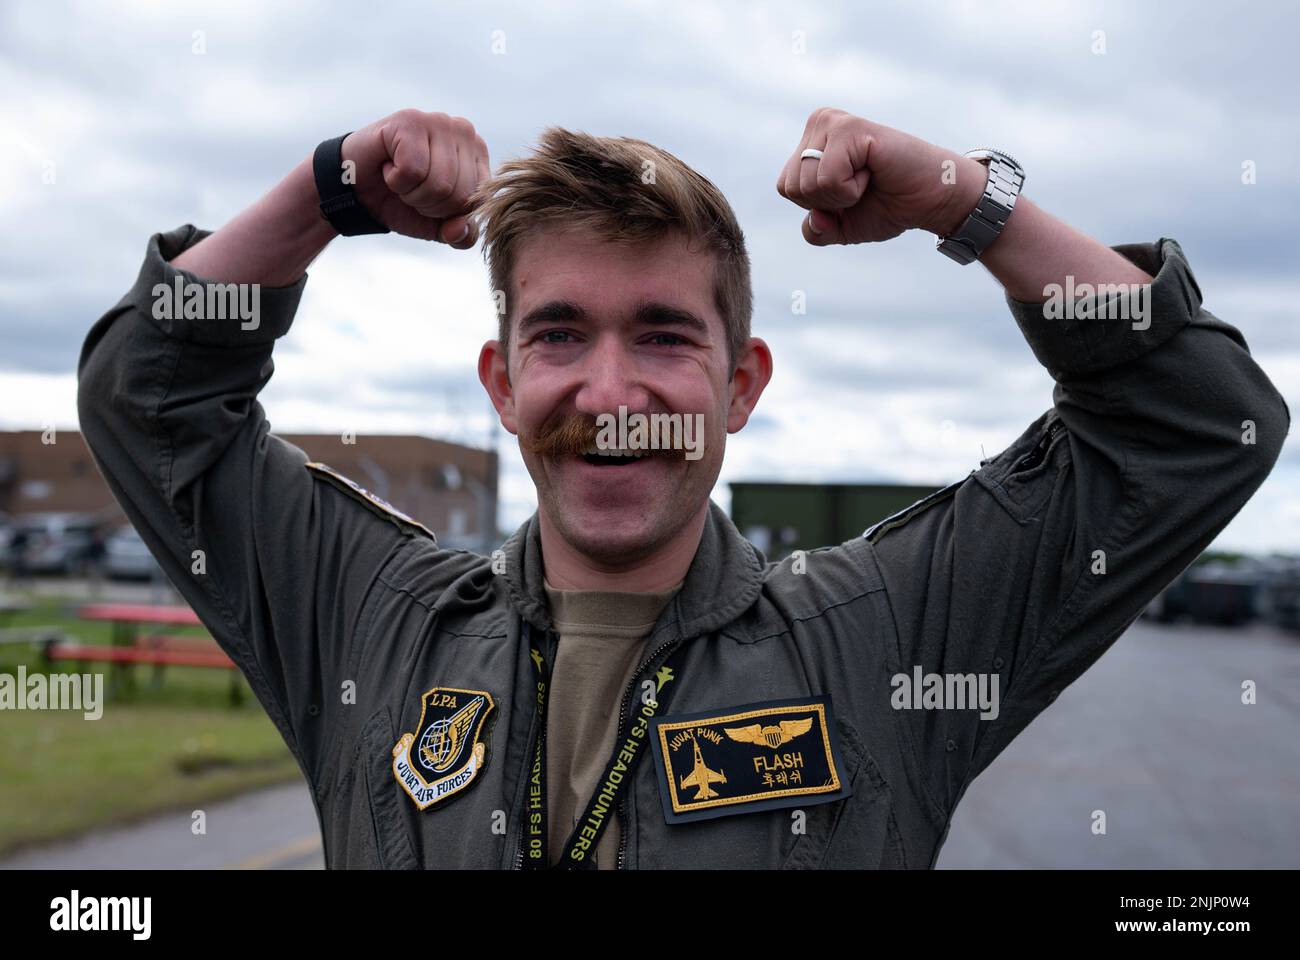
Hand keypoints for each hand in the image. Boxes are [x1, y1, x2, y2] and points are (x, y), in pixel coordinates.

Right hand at [338, 109, 490, 246]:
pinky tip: (388, 166)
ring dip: (411, 193)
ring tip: (400, 176)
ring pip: (439, 183)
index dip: (447, 212)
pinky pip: (413, 170)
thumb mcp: (438, 226)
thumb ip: (462, 234)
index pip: (477, 200)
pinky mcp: (410, 120)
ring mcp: (438, 121)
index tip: (429, 198)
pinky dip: (396, 180)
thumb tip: (460, 227)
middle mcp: (464, 131)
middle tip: (410, 187)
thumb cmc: (402, 201)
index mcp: (479, 154)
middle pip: (458, 193)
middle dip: (428, 203)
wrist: (357, 190)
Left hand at [775, 107, 987, 245]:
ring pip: (807, 184)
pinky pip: (827, 178)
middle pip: (791, 187)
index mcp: (810, 142)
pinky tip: (873, 172)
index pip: (786, 188)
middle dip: (827, 203)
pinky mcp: (850, 128)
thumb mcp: (839, 227)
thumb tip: (814, 219)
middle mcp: (819, 123)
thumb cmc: (887, 206)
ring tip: (868, 177)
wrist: (930, 199)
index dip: (817, 207)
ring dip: (841, 196)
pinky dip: (850, 190)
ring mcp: (832, 122)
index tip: (851, 193)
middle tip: (862, 186)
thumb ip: (815, 230)